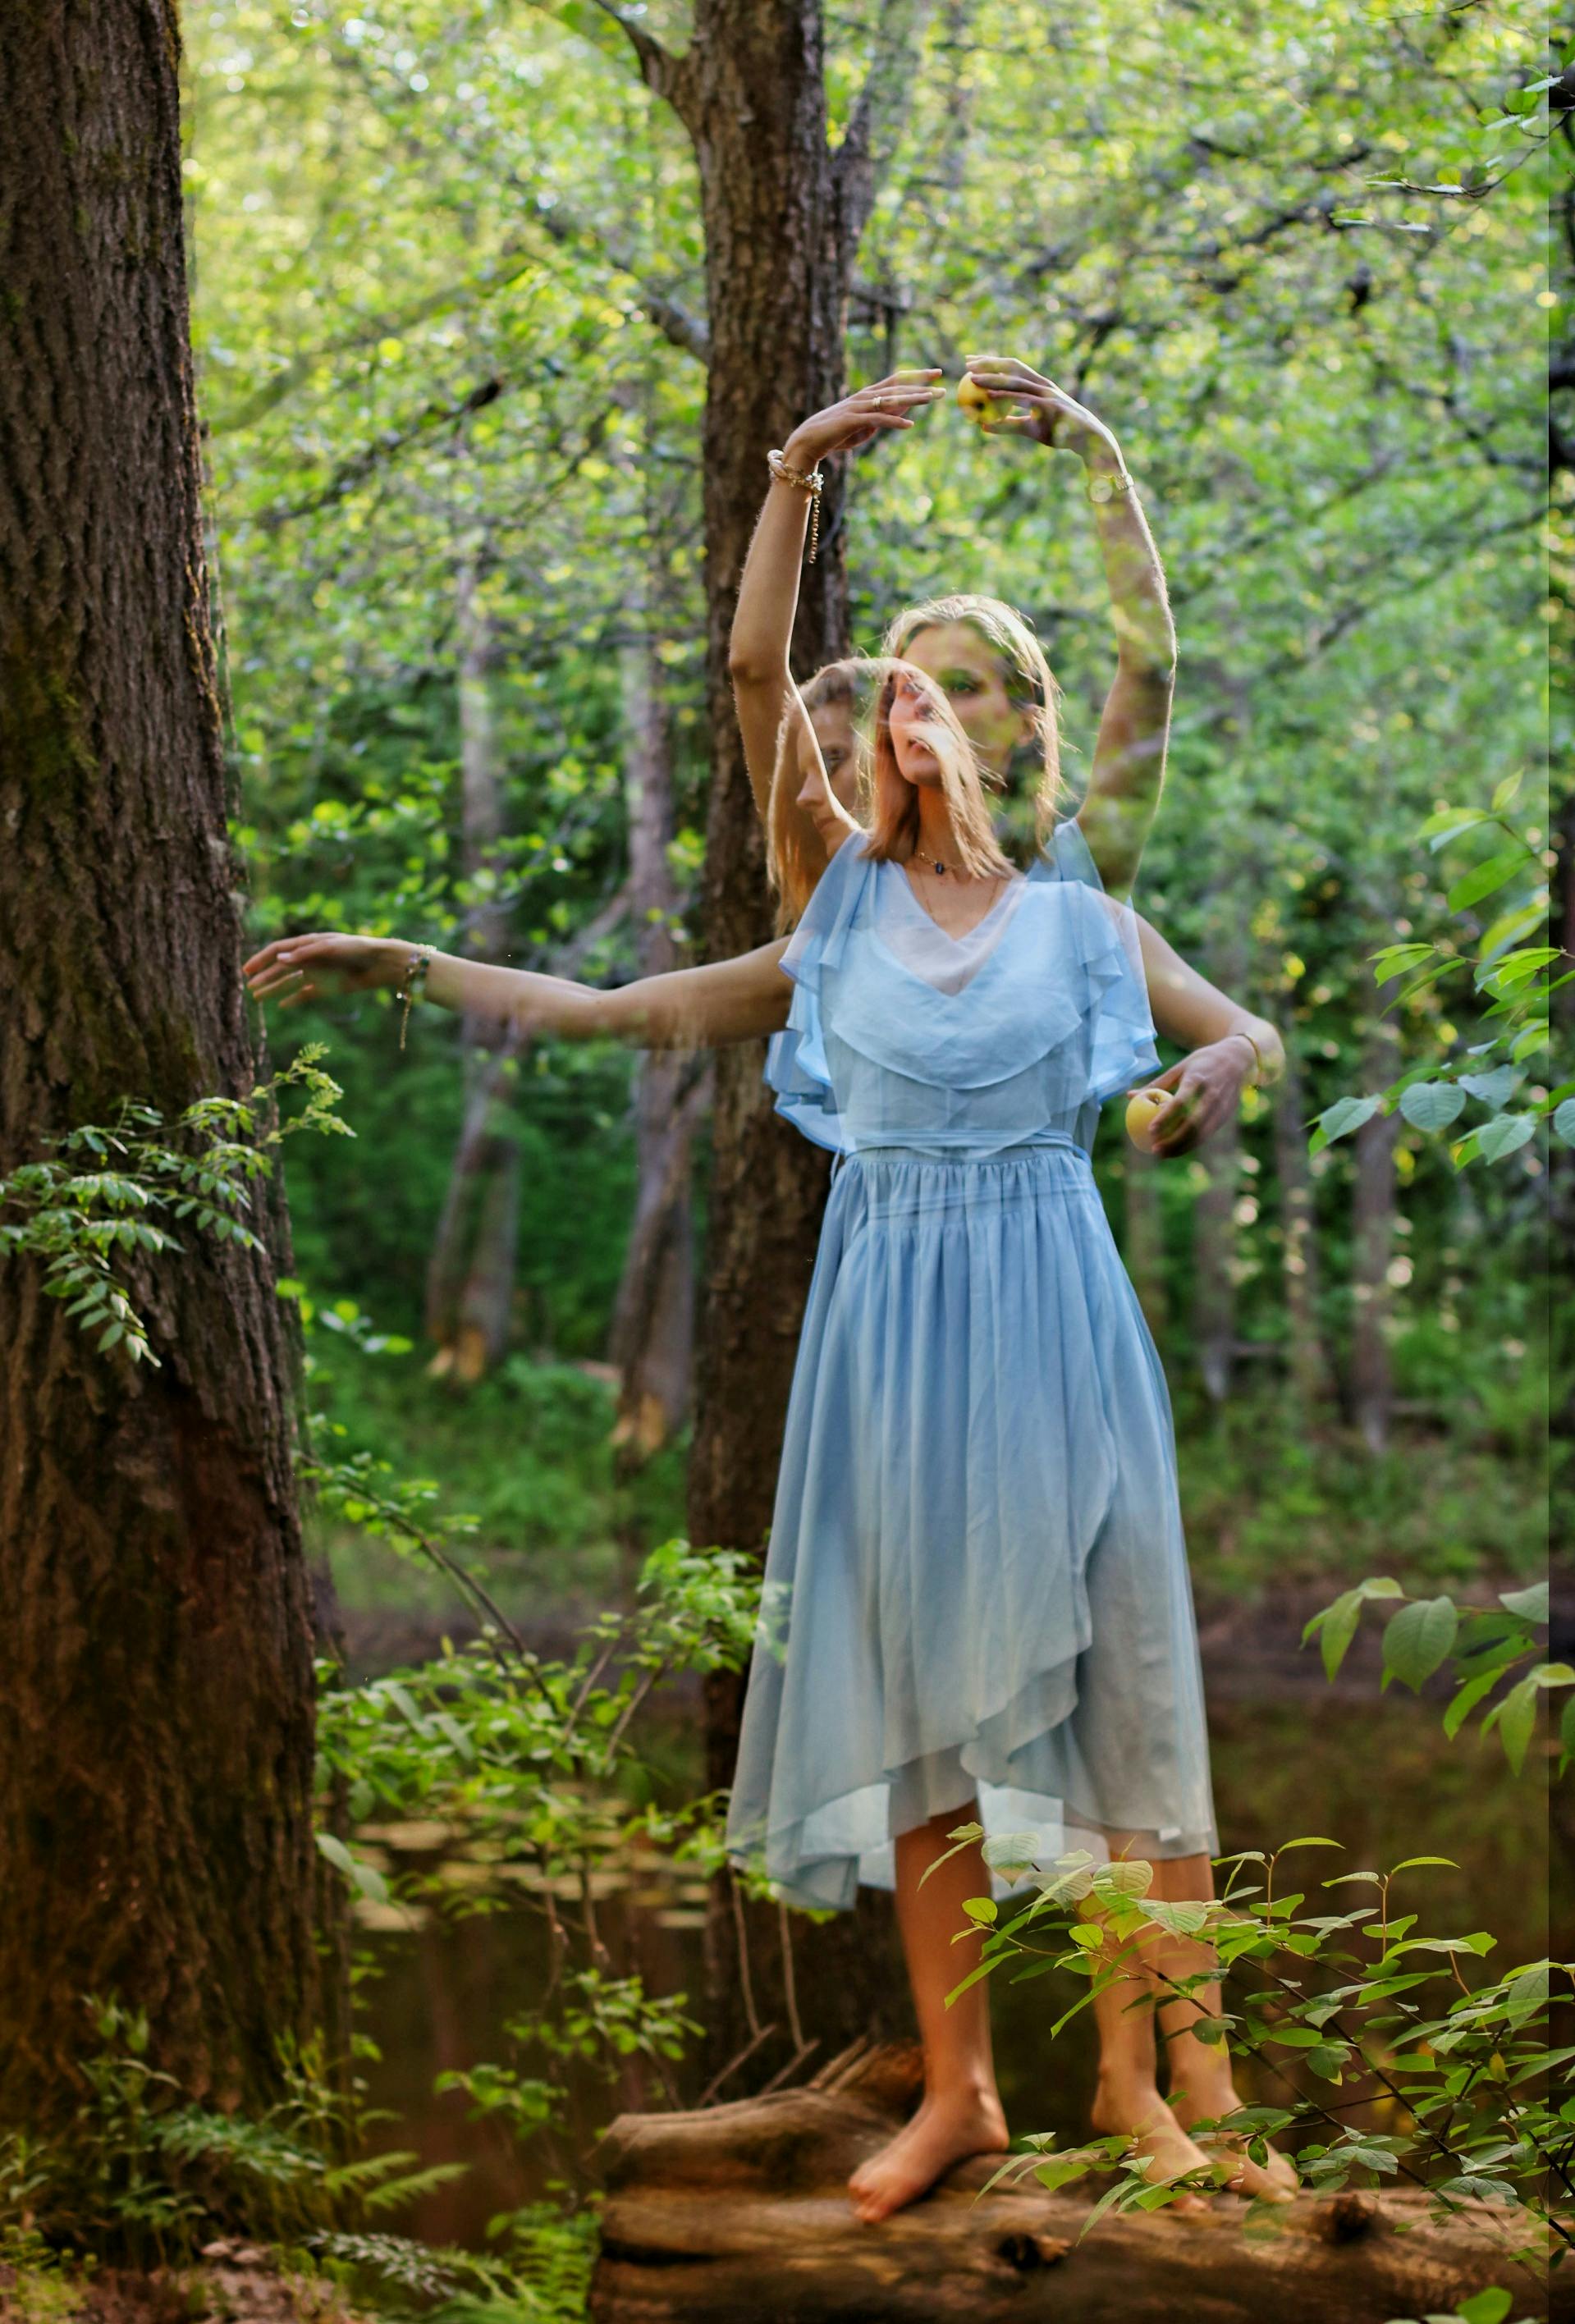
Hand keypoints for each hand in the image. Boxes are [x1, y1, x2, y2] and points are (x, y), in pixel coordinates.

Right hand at [243, 931, 409, 1008]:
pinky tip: (282, 1005)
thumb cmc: (357, 949)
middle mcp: (310, 958)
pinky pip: (306, 994)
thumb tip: (279, 958)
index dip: (261, 959)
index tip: (246, 970)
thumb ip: (305, 954)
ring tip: (257, 998)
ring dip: (274, 989)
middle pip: (281, 968)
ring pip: (290, 983)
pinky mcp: (328, 987)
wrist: (382, 964)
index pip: (278, 950)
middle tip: (249, 989)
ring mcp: (318, 973)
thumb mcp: (330, 948)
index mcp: (309, 943)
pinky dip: (294, 999)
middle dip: (264, 977)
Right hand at [783, 369, 943, 467]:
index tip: (936, 373)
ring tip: (931, 398)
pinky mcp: (852, 421)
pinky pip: (878, 421)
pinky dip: (894, 423)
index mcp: (868, 395)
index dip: (916, 375)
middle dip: (920, 384)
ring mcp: (858, 408)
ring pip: (890, 400)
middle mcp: (865, 397)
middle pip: (897, 386)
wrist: (810, 441)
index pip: (896, 380)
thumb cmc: (837, 434)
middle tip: (942, 382)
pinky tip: (910, 426)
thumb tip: (903, 413)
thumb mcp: (865, 426)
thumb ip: (883, 417)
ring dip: (912, 399)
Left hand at [963, 354, 1116, 463]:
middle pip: (1012, 367)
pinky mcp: (1049, 405)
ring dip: (993, 378)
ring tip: (972, 378)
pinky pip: (1022, 399)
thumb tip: (983, 426)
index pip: (1013, 368)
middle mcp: (1042, 384)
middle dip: (990, 362)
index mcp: (1039, 385)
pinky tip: (989, 395)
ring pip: (1015, 381)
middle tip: (968, 363)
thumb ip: (1008, 425)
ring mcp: (1046, 393)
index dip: (993, 363)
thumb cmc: (1059, 432)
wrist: (1086, 439)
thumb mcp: (1030, 430)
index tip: (973, 363)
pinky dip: (1005, 396)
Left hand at [1133, 1040, 1252, 1156]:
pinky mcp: (1227, 1115)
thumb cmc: (1202, 1063)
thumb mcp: (1179, 1067)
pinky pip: (1208, 1134)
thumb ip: (1156, 1084)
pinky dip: (1192, 1144)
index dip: (1166, 1117)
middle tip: (1155, 1149)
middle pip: (1193, 1124)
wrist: (1239, 1059)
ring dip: (1182, 1147)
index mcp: (1198, 1079)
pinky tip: (1177, 1149)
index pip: (1181, 1101)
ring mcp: (1222, 1107)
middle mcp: (1212, 1094)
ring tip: (1162, 1154)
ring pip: (1202, 1134)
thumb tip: (1129, 1096)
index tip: (1150, 1130)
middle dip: (1174, 1141)